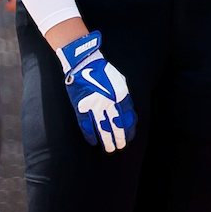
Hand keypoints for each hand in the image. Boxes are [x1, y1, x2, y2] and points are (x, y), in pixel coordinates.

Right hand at [57, 31, 136, 152]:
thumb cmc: (103, 72)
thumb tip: (127, 113)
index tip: (129, 137)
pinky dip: (90, 134)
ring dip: (107, 140)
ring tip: (110, 149)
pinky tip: (94, 142)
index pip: (128, 117)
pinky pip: (86, 124)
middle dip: (119, 138)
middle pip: (116, 124)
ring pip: (102, 127)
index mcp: (120, 95)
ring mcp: (94, 105)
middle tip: (120, 146)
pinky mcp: (81, 106)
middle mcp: (109, 101)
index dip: (129, 129)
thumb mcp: (120, 82)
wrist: (84, 63)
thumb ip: (123, 97)